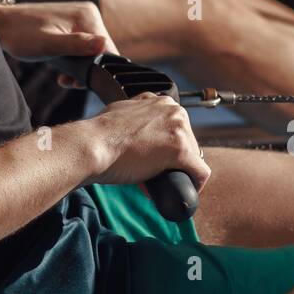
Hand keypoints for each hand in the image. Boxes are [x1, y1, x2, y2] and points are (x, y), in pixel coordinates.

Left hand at [0, 2, 116, 75]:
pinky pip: (82, 48)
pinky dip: (75, 62)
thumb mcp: (48, 45)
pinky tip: (62, 72)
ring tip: (64, 79)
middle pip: (101, 50)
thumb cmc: (20, 34)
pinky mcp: (72, 26)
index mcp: (87, 15)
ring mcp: (80, 19)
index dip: (99, 69)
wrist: (0, 25)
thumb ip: (76, 45)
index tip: (80, 83)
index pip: (108, 48)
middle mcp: (87, 14)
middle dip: (88, 70)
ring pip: (92, 51)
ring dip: (81, 68)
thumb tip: (104, 45)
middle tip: (69, 83)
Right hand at [86, 93, 210, 191]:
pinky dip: (195, 185)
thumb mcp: (121, 112)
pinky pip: (200, 172)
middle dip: (173, 160)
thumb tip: (136, 132)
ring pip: (194, 157)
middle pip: (187, 142)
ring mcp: (179, 130)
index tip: (155, 159)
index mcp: (161, 101)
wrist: (92, 146)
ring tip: (156, 181)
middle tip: (153, 173)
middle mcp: (173, 111)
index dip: (166, 147)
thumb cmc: (99, 134)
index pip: (175, 128)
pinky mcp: (181, 152)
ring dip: (179, 172)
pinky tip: (183, 191)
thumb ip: (135, 116)